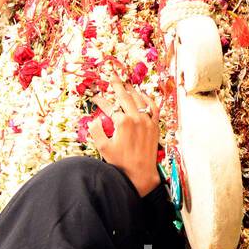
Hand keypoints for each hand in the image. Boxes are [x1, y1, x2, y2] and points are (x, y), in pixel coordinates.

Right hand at [88, 74, 160, 197]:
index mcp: (122, 122)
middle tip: (112, 74)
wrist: (141, 174)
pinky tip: (143, 95)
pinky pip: (153, 107)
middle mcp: (136, 118)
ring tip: (125, 83)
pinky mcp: (154, 126)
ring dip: (131, 90)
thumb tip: (93, 120)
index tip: (94, 97)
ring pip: (139, 99)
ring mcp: (147, 121)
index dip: (100, 100)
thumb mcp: (103, 148)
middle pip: (125, 96)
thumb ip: (96, 131)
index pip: (109, 106)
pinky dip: (148, 99)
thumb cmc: (121, 163)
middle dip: (117, 84)